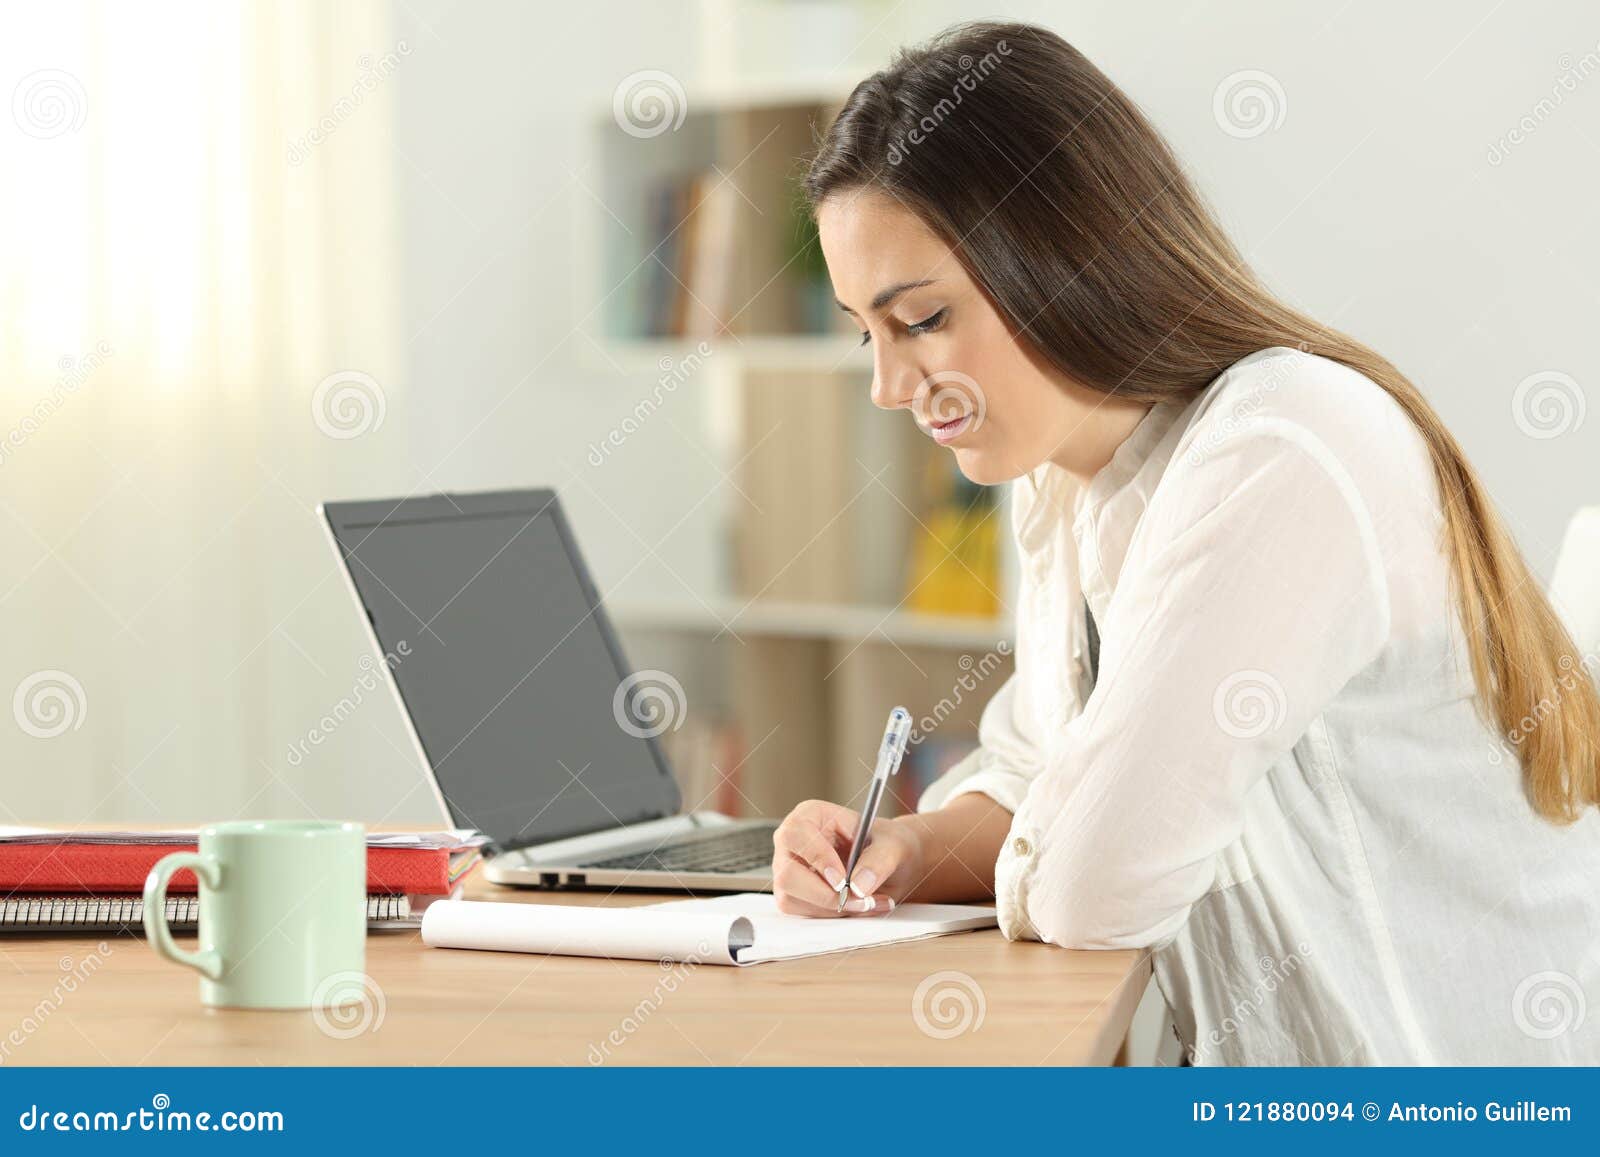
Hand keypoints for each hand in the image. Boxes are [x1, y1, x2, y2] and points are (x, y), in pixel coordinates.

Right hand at [771, 799, 925, 917]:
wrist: (892, 864)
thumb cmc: (887, 844)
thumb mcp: (893, 845)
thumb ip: (878, 861)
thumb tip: (858, 886)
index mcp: (811, 815)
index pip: (796, 834)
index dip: (816, 858)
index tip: (842, 880)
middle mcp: (793, 842)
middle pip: (787, 873)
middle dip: (825, 894)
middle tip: (860, 900)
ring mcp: (789, 869)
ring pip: (791, 898)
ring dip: (832, 908)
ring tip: (868, 902)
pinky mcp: (794, 894)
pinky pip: (801, 912)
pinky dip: (831, 916)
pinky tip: (855, 906)